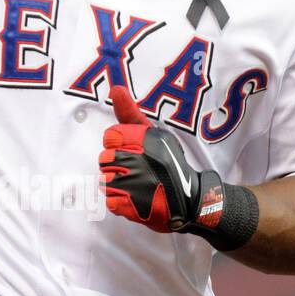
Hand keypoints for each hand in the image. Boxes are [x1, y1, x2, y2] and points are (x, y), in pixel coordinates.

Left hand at [99, 86, 223, 234]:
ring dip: (120, 186)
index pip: (109, 137)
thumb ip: (129, 113)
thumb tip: (115, 88)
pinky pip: (111, 202)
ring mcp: (132, 184)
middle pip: (105, 159)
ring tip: (139, 186)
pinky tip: (137, 200)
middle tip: (139, 171)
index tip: (135, 152)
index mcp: (141, 139)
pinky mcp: (130, 207)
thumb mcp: (153, 134)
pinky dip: (122, 204)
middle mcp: (135, 159)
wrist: (189, 199)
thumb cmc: (168, 164)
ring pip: (106, 181)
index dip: (119, 146)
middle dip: (118, 166)